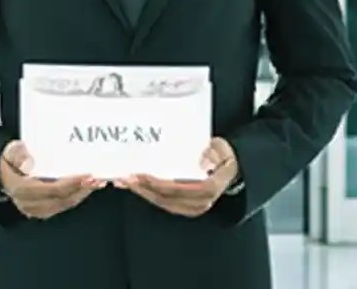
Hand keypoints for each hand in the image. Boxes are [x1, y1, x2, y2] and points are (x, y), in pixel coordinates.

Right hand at [0, 140, 105, 220]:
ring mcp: (36, 209)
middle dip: (81, 189)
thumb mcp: (11, 151)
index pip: (51, 190)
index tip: (86, 176)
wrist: (2, 173)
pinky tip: (86, 187)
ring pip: (64, 204)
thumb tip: (28, 163)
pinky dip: (76, 196)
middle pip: (62, 199)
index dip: (71, 184)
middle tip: (97, 179)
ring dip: (82, 193)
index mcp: (22, 189)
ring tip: (96, 182)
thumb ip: (18, 154)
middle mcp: (29, 203)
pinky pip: (63, 205)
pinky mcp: (43, 210)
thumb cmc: (10, 160)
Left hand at [113, 137, 239, 217]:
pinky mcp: (185, 207)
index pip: (180, 188)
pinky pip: (164, 203)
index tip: (143, 176)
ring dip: (142, 192)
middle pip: (167, 198)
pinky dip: (148, 194)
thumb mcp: (222, 149)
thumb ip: (214, 153)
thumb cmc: (224, 157)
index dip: (159, 184)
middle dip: (144, 188)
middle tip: (126, 178)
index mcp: (210, 187)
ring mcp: (193, 207)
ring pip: (163, 202)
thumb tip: (203, 162)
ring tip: (125, 182)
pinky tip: (136, 187)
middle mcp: (201, 202)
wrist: (231, 171)